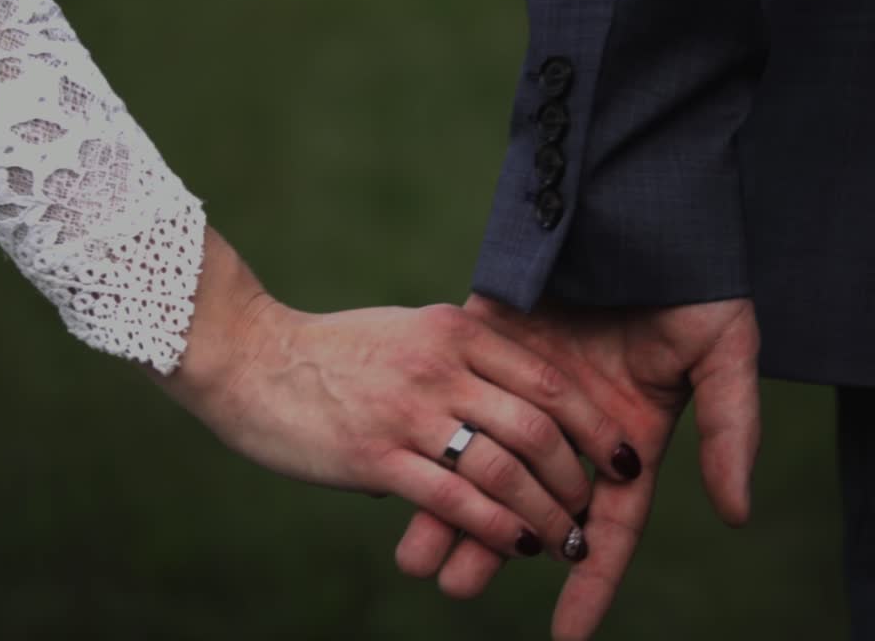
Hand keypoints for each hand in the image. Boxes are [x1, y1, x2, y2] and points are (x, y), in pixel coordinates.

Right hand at [153, 229, 643, 560]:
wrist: (251, 358)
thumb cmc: (335, 351)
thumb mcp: (410, 332)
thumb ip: (463, 360)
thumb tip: (513, 407)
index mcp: (455, 329)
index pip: (548, 380)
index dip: (594, 426)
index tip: (623, 457)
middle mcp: (440, 365)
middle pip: (537, 427)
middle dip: (576, 477)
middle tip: (593, 508)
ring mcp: (408, 410)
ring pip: (503, 469)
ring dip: (544, 513)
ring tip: (565, 541)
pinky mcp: (375, 456)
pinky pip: (455, 499)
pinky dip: (496, 528)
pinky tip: (517, 545)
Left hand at [395, 293, 760, 639]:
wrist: (639, 202)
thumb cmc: (697, 277)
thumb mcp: (725, 354)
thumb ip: (728, 431)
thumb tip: (735, 514)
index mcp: (624, 437)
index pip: (606, 527)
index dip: (590, 583)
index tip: (565, 639)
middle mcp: (568, 423)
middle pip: (530, 506)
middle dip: (495, 550)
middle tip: (455, 589)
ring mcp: (523, 384)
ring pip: (483, 462)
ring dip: (450, 508)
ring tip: (416, 559)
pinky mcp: (486, 340)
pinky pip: (452, 399)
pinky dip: (426, 434)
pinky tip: (394, 471)